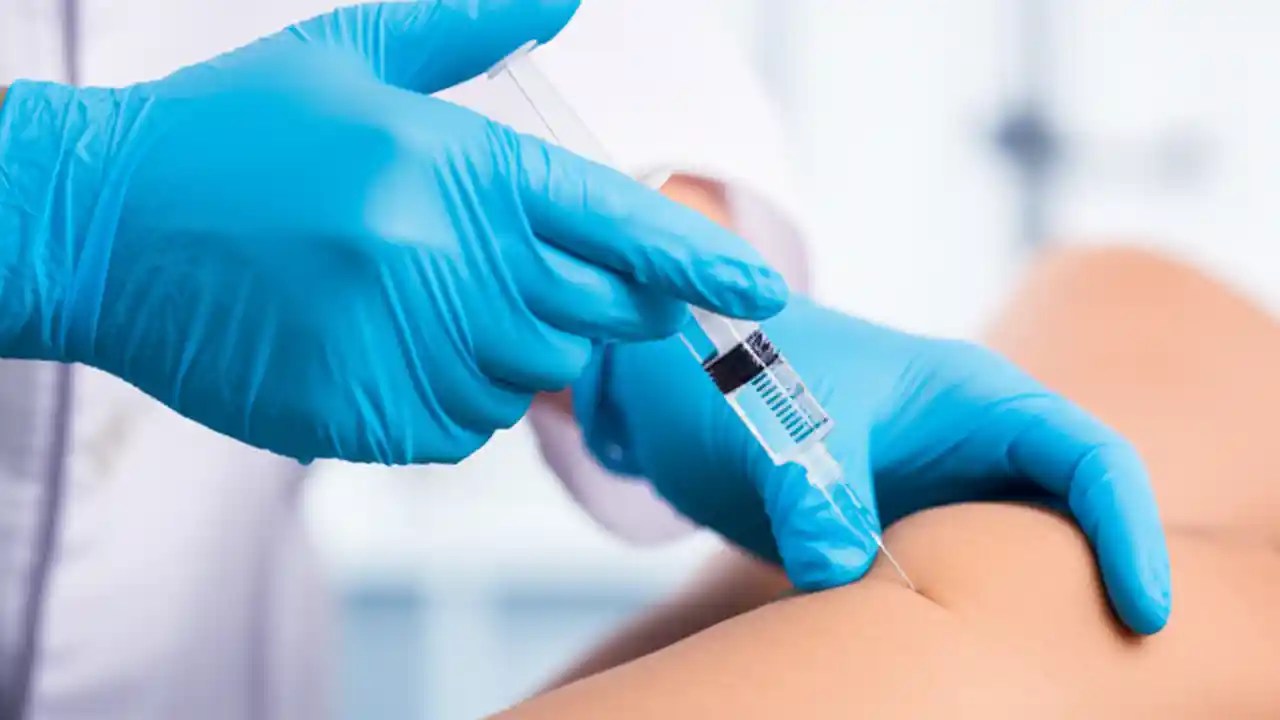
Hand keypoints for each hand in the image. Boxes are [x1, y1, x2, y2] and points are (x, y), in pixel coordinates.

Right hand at [0, 1, 784, 462]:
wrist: (100, 227)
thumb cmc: (233, 132)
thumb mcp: (348, 53)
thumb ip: (467, 26)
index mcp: (454, 164)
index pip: (613, 221)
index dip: (695, 257)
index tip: (761, 290)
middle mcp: (442, 260)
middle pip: (592, 319)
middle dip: (594, 308)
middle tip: (532, 277)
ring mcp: (404, 346)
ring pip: (526, 379)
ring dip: (504, 349)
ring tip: (420, 297)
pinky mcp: (363, 416)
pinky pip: (460, 428)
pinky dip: (448, 397)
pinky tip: (383, 345)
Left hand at [576, 296, 1170, 633]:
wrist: (664, 381)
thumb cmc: (726, 370)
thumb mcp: (770, 426)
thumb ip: (815, 497)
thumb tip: (844, 573)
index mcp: (971, 395)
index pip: (1086, 458)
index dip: (1126, 530)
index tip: (1141, 609)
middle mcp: (967, 446)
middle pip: (1064, 521)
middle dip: (1087, 586)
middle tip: (1091, 664)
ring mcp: (930, 492)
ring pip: (1005, 563)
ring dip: (1013, 614)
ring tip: (1012, 670)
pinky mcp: (889, 533)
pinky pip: (940, 589)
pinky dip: (946, 627)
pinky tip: (934, 664)